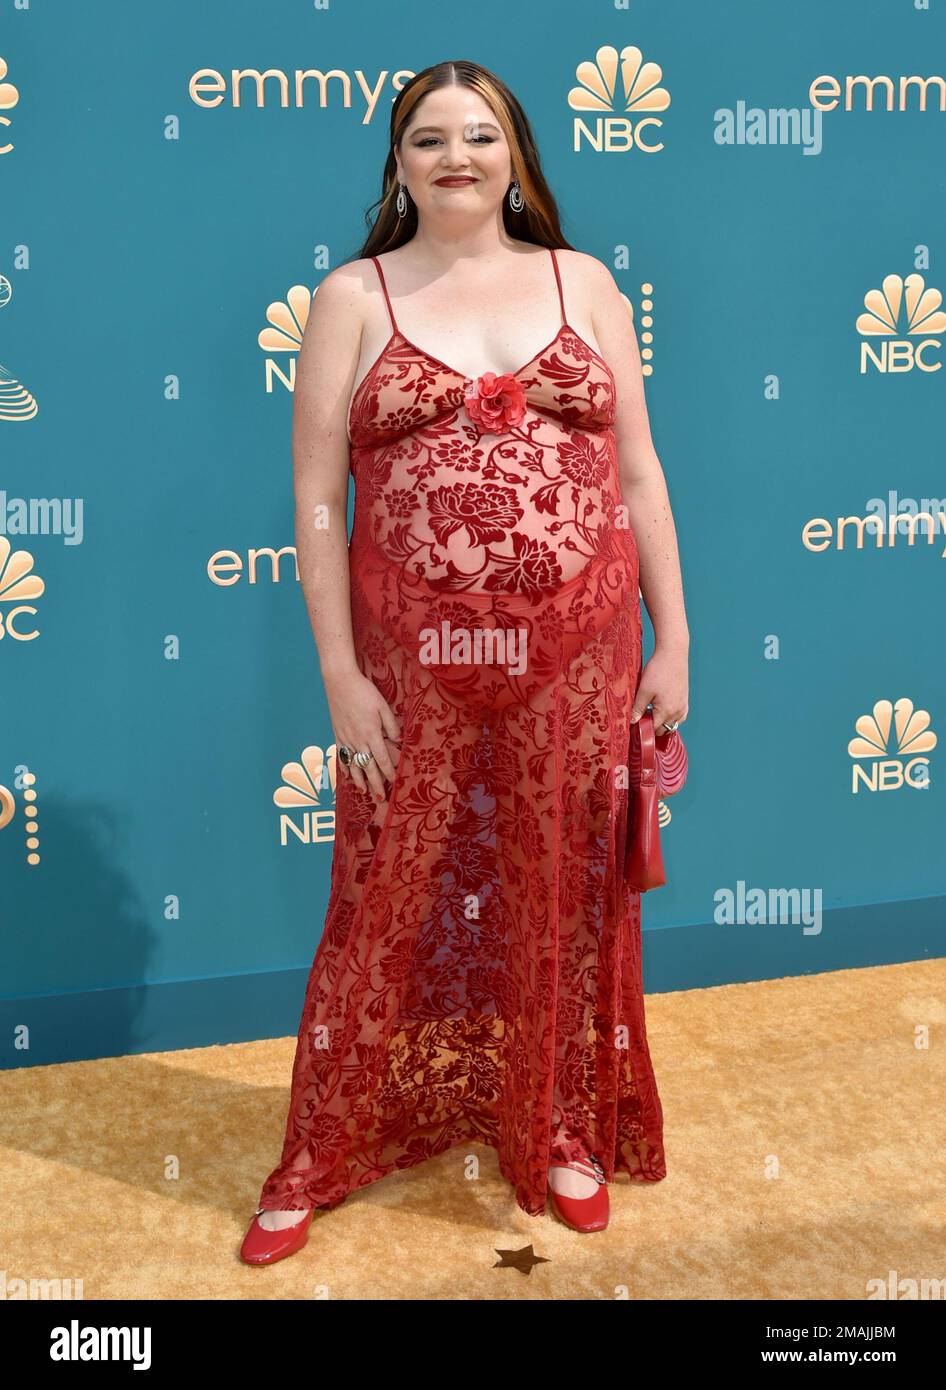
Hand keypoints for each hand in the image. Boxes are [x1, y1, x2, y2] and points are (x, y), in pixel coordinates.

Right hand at [324, 665, 400, 802]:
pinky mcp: (337, 734)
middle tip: (381, 798)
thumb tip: (399, 741)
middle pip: (368, 767)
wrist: (340, 682)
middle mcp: (358, 740)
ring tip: (365, 792)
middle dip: (376, 783)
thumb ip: (391, 725)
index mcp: (371, 734)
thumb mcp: (383, 706)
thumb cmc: (364, 692)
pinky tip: (348, 775)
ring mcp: (346, 739)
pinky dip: (345, 767)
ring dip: (360, 780)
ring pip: (353, 765)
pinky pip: (341, 755)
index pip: (383, 759)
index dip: (389, 773)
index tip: (395, 783)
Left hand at [630, 645, 688, 732]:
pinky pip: (679, 718)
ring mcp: (683, 707)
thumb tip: (632, 722)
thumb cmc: (658, 670)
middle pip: (662, 730)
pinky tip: (662, 710)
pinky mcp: (685, 701)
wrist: (673, 654)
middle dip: (651, 727)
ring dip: (661, 723)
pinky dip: (670, 718)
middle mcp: (677, 712)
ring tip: (650, 711)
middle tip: (640, 716)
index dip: (642, 729)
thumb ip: (638, 708)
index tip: (634, 724)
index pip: (653, 730)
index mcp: (666, 711)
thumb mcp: (643, 690)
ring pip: (671, 725)